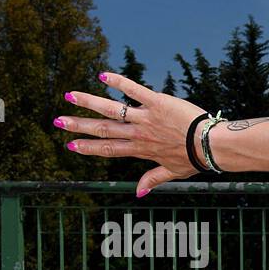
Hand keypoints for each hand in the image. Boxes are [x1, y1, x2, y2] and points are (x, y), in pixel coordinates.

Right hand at [56, 71, 206, 196]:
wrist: (210, 145)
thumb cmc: (194, 158)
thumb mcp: (172, 172)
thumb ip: (152, 179)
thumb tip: (138, 193)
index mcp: (140, 150)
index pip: (109, 148)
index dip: (89, 148)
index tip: (71, 146)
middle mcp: (138, 134)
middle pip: (103, 129)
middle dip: (79, 126)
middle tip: (58, 121)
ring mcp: (145, 118)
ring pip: (112, 109)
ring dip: (88, 102)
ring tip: (69, 96)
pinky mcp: (156, 102)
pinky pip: (134, 90)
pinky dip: (118, 82)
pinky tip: (102, 76)